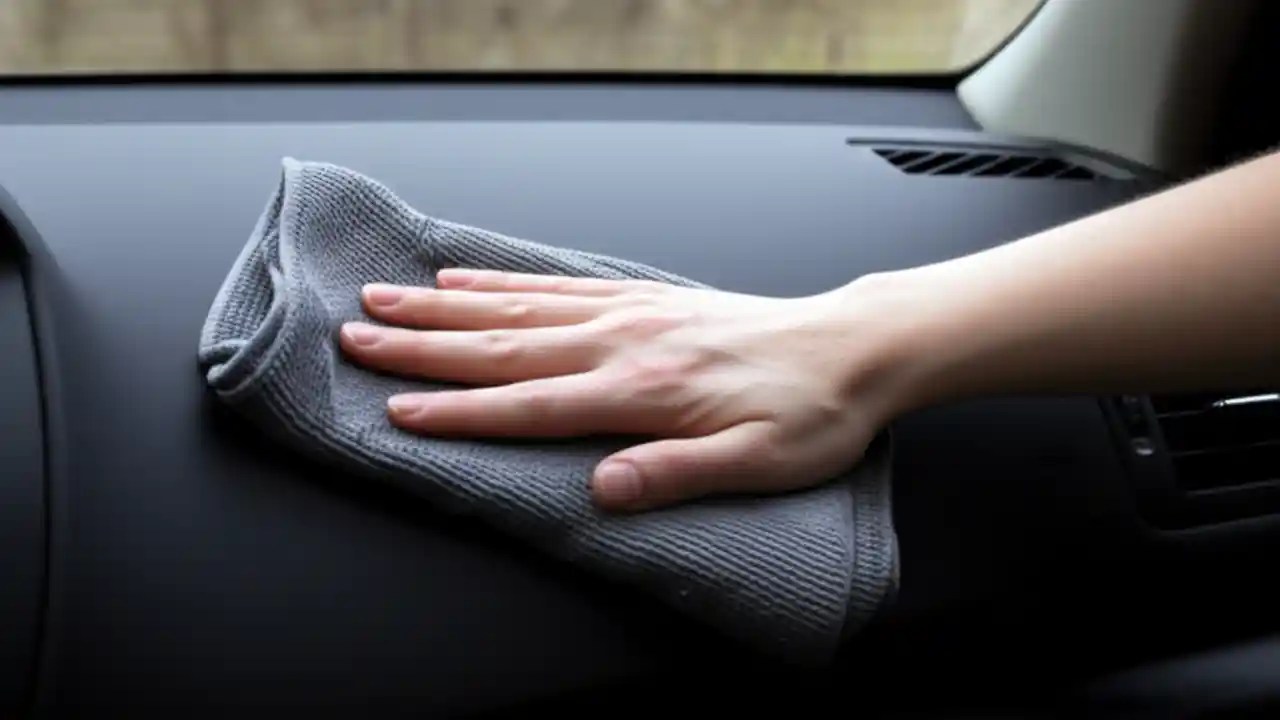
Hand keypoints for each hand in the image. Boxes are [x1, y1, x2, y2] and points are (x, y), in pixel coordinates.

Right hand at [339, 269, 895, 511]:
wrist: (851, 348)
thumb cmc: (811, 413)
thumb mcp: (759, 464)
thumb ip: (675, 474)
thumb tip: (601, 493)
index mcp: (642, 391)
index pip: (530, 404)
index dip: (459, 410)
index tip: (396, 406)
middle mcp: (622, 343)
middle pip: (503, 346)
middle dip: (424, 345)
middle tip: (356, 336)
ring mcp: (627, 313)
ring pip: (518, 309)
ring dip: (446, 306)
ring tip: (387, 297)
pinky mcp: (640, 298)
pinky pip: (557, 284)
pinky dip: (504, 280)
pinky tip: (466, 276)